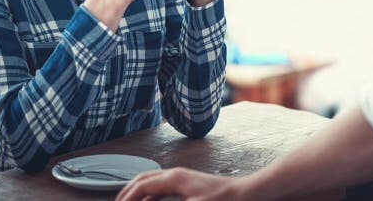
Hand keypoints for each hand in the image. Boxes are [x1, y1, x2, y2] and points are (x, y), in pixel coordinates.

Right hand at [115, 168, 247, 200]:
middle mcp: (176, 174)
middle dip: (128, 192)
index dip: (126, 198)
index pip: (141, 186)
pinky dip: (151, 194)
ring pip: (152, 181)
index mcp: (174, 178)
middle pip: (143, 179)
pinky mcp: (189, 184)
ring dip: (139, 192)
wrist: (246, 194)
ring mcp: (183, 178)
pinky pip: (162, 187)